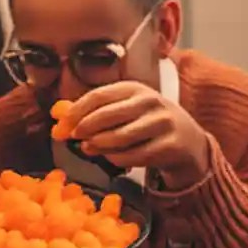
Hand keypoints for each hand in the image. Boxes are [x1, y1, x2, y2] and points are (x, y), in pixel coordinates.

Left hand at [67, 81, 209, 188]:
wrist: (187, 140)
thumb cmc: (146, 122)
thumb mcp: (126, 109)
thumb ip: (96, 112)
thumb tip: (60, 120)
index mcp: (134, 88)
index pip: (98, 96)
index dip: (76, 111)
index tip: (61, 124)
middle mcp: (150, 102)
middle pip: (106, 115)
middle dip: (85, 128)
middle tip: (74, 137)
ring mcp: (161, 123)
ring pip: (118, 138)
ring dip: (98, 145)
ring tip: (89, 148)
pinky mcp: (169, 146)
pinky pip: (132, 156)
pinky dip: (116, 159)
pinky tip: (112, 157)